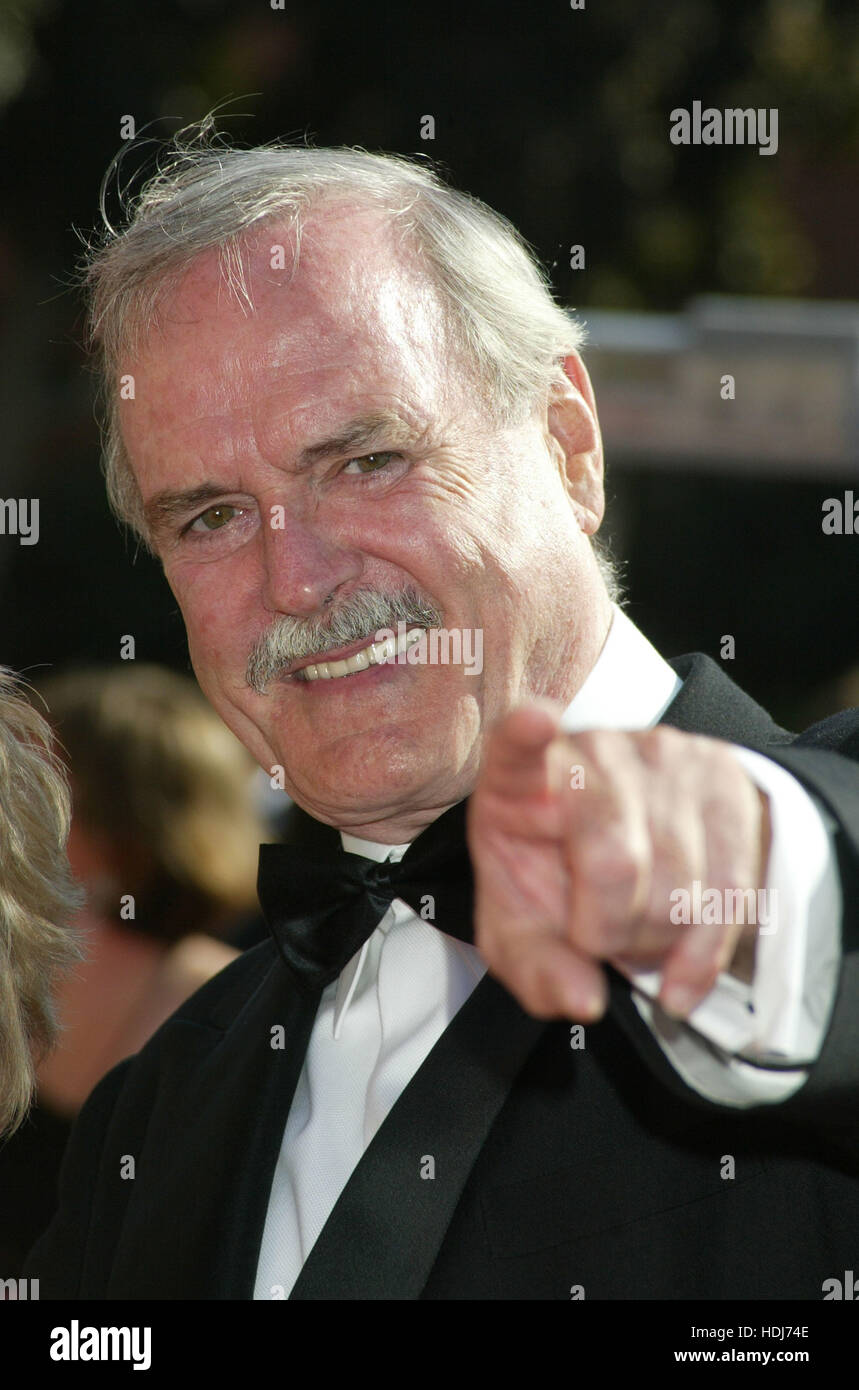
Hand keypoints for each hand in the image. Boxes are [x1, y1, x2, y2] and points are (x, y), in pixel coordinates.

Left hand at [467, 702, 770, 1022]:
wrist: (622, 850)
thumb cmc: (553, 883)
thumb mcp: (521, 931)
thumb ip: (534, 968)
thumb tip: (582, 999)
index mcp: (522, 779)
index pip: (518, 749)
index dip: (525, 735)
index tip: (533, 721)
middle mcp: (595, 753)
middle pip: (614, 860)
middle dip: (608, 931)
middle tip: (597, 940)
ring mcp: (664, 759)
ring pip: (679, 881)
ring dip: (657, 939)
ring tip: (634, 933)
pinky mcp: (722, 780)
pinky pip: (731, 887)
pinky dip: (705, 951)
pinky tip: (680, 975)